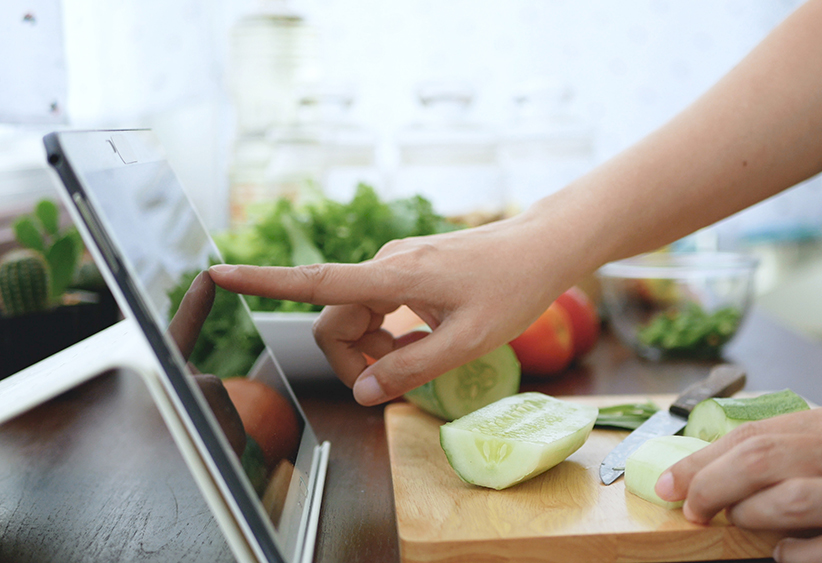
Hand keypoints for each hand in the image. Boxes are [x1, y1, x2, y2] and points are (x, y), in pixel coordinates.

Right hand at [209, 215, 580, 404]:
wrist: (542, 247)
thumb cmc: (512, 289)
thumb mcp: (466, 341)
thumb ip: (411, 368)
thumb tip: (363, 393)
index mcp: (392, 277)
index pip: (313, 282)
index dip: (261, 282)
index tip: (216, 275)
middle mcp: (384, 264)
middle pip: (334, 319)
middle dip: (354, 358)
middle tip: (397, 383)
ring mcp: (395, 264)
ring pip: (356, 316)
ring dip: (375, 348)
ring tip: (424, 357)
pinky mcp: (407, 267)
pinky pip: (377, 306)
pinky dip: (390, 332)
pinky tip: (427, 339)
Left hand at [658, 400, 821, 562]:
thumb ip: (810, 441)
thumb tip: (739, 460)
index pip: (758, 432)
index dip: (704, 457)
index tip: (671, 479)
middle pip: (765, 461)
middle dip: (710, 483)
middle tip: (684, 504)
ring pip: (795, 502)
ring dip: (748, 516)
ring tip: (730, 523)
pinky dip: (802, 555)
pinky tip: (785, 553)